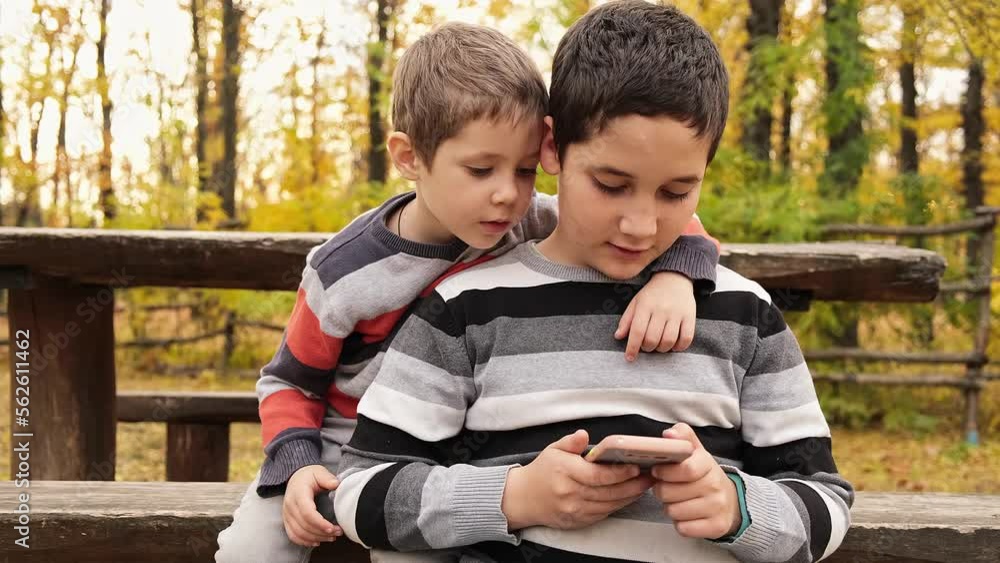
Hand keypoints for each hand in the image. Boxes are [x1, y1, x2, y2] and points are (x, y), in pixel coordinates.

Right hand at [283, 465, 342, 546]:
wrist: (295, 477)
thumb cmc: (309, 475)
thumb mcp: (319, 472)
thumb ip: (327, 478)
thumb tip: (336, 484)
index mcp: (298, 494)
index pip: (307, 513)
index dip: (319, 523)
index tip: (332, 528)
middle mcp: (290, 506)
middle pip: (304, 525)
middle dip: (322, 532)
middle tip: (338, 532)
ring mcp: (286, 514)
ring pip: (299, 533)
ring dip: (316, 538)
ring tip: (332, 537)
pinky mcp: (287, 521)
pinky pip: (293, 535)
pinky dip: (304, 541)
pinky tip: (317, 542)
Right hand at [502, 430, 653, 530]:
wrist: (523, 498)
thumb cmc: (541, 471)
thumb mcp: (553, 450)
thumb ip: (571, 442)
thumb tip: (584, 435)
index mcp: (565, 472)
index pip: (599, 475)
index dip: (620, 473)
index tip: (636, 467)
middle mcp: (570, 493)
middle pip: (608, 492)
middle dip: (632, 485)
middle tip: (649, 477)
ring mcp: (574, 510)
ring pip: (609, 505)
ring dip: (629, 497)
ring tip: (643, 486)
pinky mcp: (577, 521)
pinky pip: (603, 514)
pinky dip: (617, 506)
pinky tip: (627, 497)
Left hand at [615, 272, 695, 360]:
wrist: (674, 278)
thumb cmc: (652, 294)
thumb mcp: (636, 302)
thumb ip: (626, 320)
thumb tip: (618, 336)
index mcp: (645, 306)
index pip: (637, 331)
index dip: (632, 347)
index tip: (629, 358)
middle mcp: (661, 309)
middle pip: (652, 338)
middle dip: (647, 348)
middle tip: (647, 346)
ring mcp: (676, 313)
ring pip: (668, 340)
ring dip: (662, 349)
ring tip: (659, 345)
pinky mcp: (690, 316)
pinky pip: (686, 338)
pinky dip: (679, 347)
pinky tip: (674, 345)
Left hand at [650, 423, 740, 538]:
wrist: (730, 500)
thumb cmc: (703, 474)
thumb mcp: (695, 451)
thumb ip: (682, 436)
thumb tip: (669, 434)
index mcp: (707, 464)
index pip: (685, 469)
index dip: (665, 472)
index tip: (657, 471)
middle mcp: (715, 486)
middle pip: (670, 493)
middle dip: (661, 490)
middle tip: (667, 487)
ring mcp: (717, 508)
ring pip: (674, 512)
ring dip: (669, 507)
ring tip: (677, 500)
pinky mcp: (716, 527)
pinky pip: (683, 529)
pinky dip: (680, 523)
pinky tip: (686, 514)